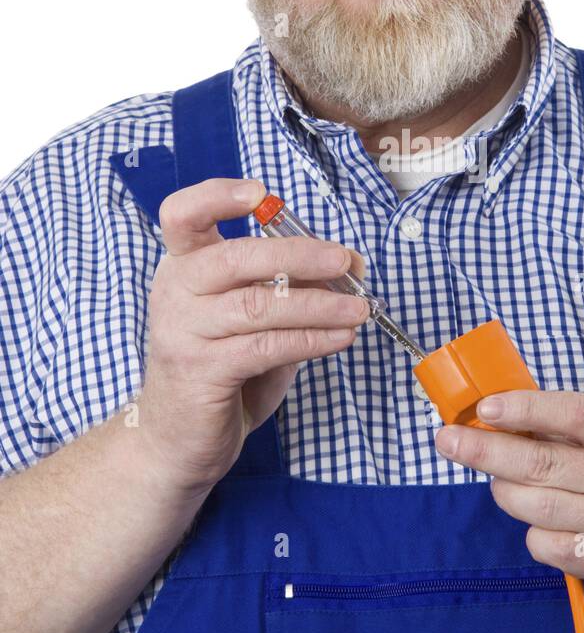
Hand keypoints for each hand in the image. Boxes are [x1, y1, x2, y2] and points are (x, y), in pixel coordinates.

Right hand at [139, 178, 367, 494]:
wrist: (176, 440)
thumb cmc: (219, 370)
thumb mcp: (253, 318)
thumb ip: (289, 286)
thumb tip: (350, 262)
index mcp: (183, 267)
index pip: (183, 214)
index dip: (218, 195)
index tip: (261, 192)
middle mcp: (175, 292)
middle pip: (236, 255)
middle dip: (300, 253)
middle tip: (344, 260)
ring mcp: (182, 332)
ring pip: (258, 304)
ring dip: (318, 303)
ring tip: (359, 308)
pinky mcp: (201, 372)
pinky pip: (266, 346)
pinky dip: (311, 340)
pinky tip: (340, 338)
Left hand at [434, 389, 583, 622]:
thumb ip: (577, 432)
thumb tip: (506, 413)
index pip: (574, 414)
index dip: (526, 408)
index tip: (485, 407)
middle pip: (544, 463)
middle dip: (487, 451)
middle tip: (447, 441)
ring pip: (540, 508)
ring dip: (506, 495)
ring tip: (500, 486)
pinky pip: (553, 549)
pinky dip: (536, 537)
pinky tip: (545, 528)